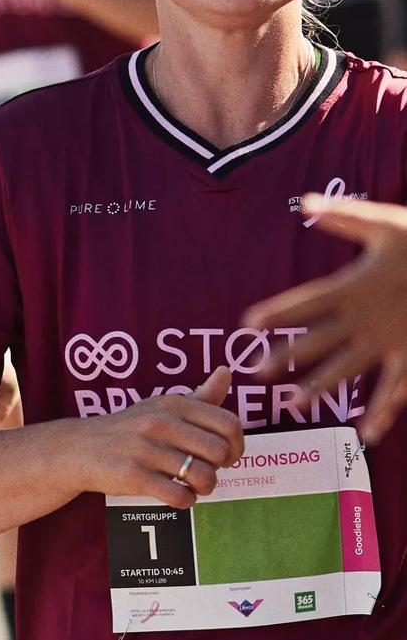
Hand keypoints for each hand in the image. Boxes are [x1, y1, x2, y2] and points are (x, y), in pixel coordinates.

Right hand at [66, 366, 242, 506]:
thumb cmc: (129, 429)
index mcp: (173, 404)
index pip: (228, 424)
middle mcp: (160, 423)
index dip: (236, 445)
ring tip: (191, 485)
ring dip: (204, 487)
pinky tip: (176, 494)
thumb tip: (227, 371)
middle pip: (219, 452)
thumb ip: (199, 397)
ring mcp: (146, 450)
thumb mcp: (161, 406)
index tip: (225, 455)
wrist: (79, 448)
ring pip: (203, 477)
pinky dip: (185, 501)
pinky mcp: (134, 476)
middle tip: (204, 470)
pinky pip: (179, 496)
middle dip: (220, 468)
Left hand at [243, 194, 406, 444]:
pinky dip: (382, 412)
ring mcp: (391, 340)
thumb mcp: (386, 223)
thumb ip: (345, 216)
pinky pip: (396, 389)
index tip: (248, 324)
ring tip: (292, 405)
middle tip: (255, 372)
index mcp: (356, 285)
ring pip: (349, 369)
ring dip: (320, 388)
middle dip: (287, 356)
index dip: (277, 312)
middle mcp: (368, 317)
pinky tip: (366, 434)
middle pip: (320, 340)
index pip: (307, 302)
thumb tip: (305, 205)